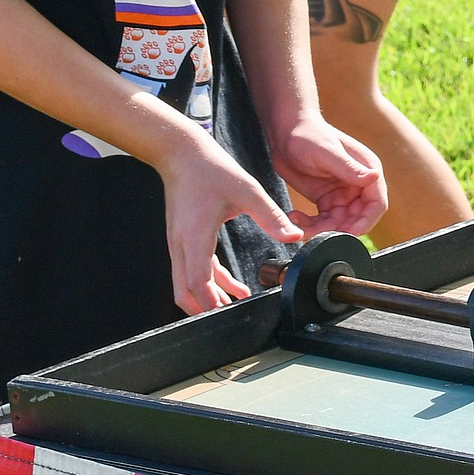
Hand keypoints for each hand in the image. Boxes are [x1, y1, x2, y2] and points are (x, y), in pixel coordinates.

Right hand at [156, 131, 305, 313]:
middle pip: (184, 291)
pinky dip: (210, 281)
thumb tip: (294, 235)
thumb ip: (270, 215)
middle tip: (229, 321)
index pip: (197, 282)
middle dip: (205, 309)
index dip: (210, 303)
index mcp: (195, 235)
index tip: (226, 315)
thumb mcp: (247, 190)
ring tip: (236, 305)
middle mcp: (181, 244)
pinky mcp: (183, 238)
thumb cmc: (210, 169)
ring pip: (186, 283)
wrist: (182, 153)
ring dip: (209, 297)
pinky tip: (233, 286)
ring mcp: (179, 242)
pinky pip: (193, 269)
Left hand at [271, 118, 386, 236]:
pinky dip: (311, 225)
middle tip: (320, 234)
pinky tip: (296, 218)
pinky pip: (323, 221)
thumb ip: (349, 168)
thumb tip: (374, 178)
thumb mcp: (327, 152)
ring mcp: (342, 194)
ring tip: (302, 226)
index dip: (366, 221)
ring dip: (322, 229)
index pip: (376, 203)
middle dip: (341, 230)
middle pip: (358, 218)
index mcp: (367, 170)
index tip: (351, 232)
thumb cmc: (308, 134)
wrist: (285, 132)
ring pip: (339, 223)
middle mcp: (358, 184)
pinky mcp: (326, 200)